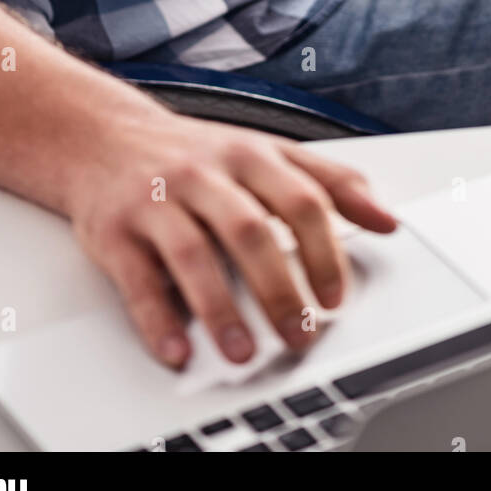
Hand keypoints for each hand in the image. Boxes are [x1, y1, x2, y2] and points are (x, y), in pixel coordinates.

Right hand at [68, 104, 396, 368]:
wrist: (102, 137)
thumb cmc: (196, 155)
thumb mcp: (266, 153)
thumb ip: (330, 182)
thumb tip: (387, 220)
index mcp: (248, 154)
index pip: (300, 199)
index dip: (324, 251)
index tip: (337, 296)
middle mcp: (203, 173)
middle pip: (250, 231)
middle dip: (280, 289)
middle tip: (301, 334)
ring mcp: (156, 200)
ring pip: (193, 254)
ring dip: (221, 309)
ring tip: (243, 352)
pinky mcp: (114, 229)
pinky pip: (137, 278)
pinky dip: (158, 318)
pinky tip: (178, 348)